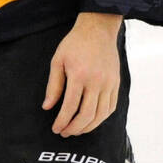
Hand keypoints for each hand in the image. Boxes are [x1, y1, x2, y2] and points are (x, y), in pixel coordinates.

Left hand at [42, 12, 122, 136]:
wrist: (98, 30)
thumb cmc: (75, 44)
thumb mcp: (58, 60)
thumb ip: (53, 85)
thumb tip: (47, 107)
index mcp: (79, 75)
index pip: (70, 107)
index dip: (62, 121)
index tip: (56, 129)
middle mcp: (96, 81)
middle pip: (86, 115)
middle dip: (74, 128)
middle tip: (65, 132)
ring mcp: (109, 83)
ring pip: (100, 115)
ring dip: (88, 127)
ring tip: (76, 130)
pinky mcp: (116, 83)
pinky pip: (111, 107)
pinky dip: (101, 118)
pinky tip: (91, 121)